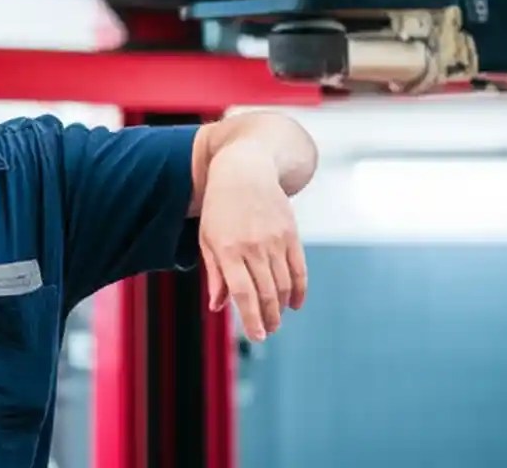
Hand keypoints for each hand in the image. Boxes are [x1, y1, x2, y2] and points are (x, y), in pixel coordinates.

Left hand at [197, 145, 307, 341]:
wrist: (244, 170)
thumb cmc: (220, 207)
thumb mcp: (207, 238)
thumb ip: (215, 274)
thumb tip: (218, 306)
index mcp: (228, 249)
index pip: (243, 293)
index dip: (251, 318)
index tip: (257, 336)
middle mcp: (253, 246)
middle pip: (266, 293)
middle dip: (268, 318)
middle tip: (268, 331)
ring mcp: (275, 240)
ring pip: (283, 284)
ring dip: (281, 306)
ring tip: (276, 319)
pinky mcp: (291, 234)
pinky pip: (299, 269)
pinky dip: (299, 289)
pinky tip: (295, 303)